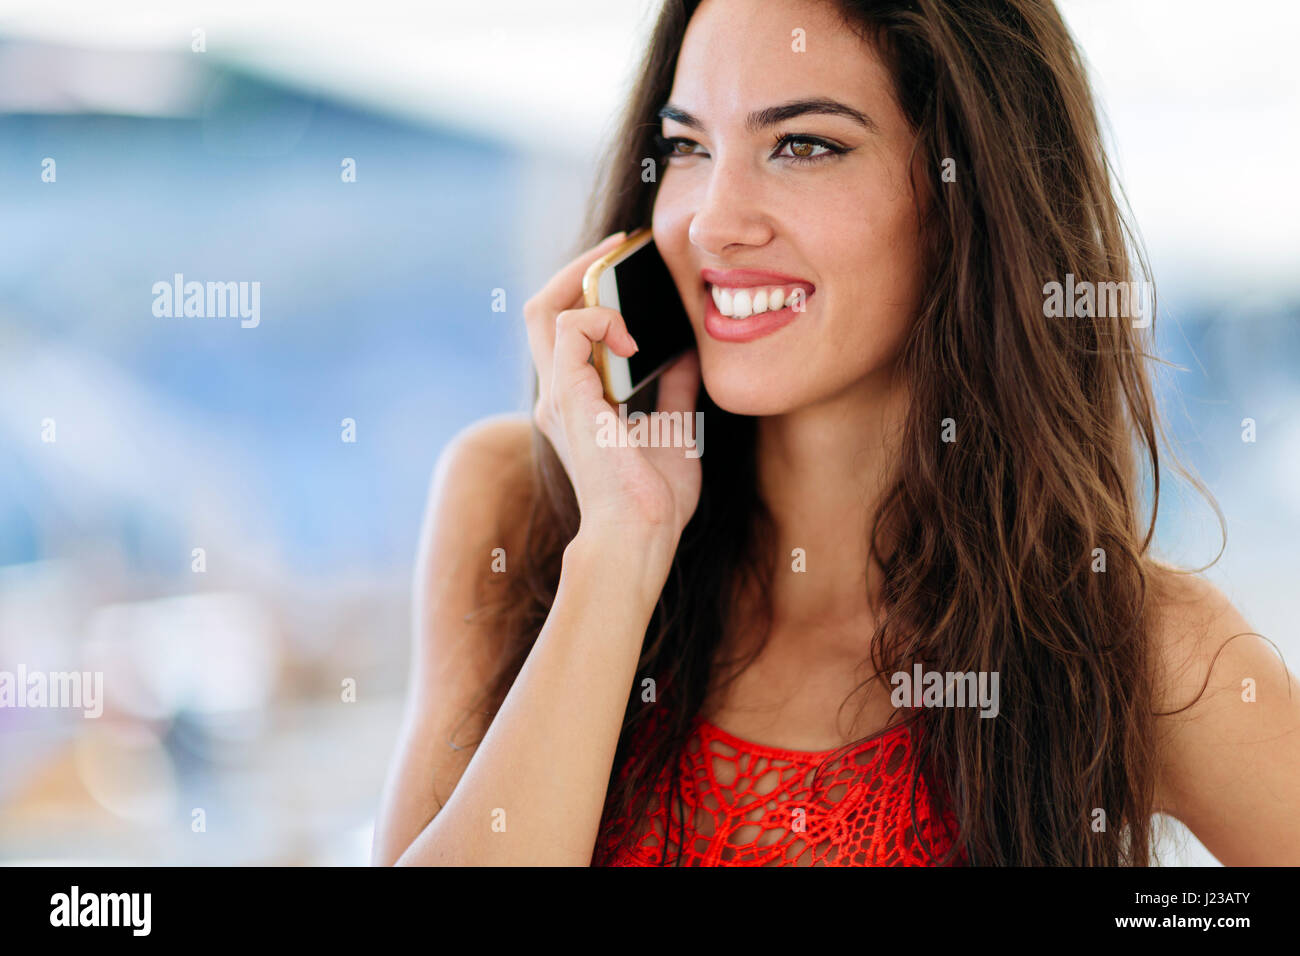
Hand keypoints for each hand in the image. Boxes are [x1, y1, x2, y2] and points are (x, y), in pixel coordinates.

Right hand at [523, 232, 702, 544]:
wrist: (640, 537)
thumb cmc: (654, 499)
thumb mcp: (675, 429)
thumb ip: (675, 388)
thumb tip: (688, 352)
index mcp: (578, 400)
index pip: (565, 326)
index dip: (588, 289)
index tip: (628, 265)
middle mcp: (559, 393)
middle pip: (544, 307)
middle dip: (581, 267)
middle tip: (621, 245)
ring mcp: (559, 394)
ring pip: (546, 307)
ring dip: (585, 279)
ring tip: (621, 269)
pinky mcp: (570, 395)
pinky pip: (571, 326)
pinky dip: (601, 315)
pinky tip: (634, 336)